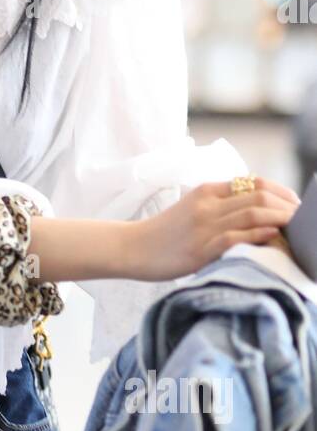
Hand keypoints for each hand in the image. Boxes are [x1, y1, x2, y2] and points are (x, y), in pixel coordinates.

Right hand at [127, 176, 300, 281]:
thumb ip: (219, 206)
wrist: (131, 247)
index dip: (281, 191)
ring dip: (281, 220)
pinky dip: (260, 236)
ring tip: (296, 230)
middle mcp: (208, 204)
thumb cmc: (163, 233)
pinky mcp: (200, 248)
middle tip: (303, 219)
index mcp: (207, 191)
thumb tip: (255, 213)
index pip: (253, 182)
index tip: (296, 204)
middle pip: (259, 196)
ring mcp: (204, 225)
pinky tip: (273, 238)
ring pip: (253, 214)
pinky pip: (237, 237)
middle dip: (288, 207)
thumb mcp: (191, 209)